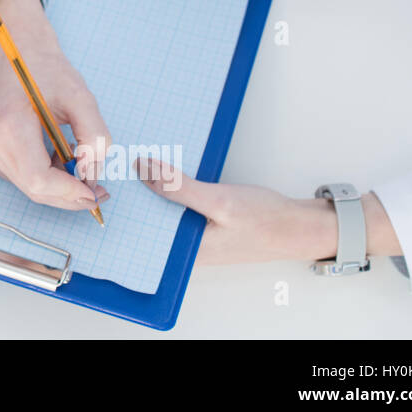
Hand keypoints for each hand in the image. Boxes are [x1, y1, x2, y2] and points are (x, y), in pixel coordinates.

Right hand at [0, 0, 111, 210]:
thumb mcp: (82, 98)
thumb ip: (94, 136)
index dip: (69, 193)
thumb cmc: (49, 74)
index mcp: (9, 126)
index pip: (38, 178)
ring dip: (62, 185)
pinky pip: (26, 180)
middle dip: (70, 195)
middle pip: (36, 189)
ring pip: (32, 188)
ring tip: (78, 156)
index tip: (95, 193)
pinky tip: (60, 155)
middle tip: (100, 190)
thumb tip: (91, 174)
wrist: (20, 58)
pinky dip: (50, 177)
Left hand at [134, 158, 401, 263]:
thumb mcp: (220, 201)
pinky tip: (164, 168)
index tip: (110, 176)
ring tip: (137, 159)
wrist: (302, 226)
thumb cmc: (268, 220)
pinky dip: (172, 188)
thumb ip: (179, 188)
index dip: (125, 205)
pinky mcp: (204, 224)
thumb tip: (144, 169)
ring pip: (163, 210)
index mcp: (186, 251)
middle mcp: (186, 247)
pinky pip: (179, 205)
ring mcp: (195, 236)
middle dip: (136, 192)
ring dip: (154, 188)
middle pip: (149, 218)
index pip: (142, 230)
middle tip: (119, 160)